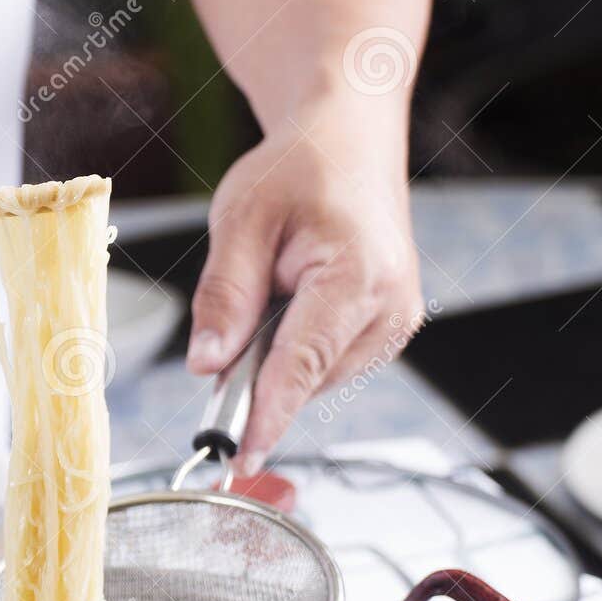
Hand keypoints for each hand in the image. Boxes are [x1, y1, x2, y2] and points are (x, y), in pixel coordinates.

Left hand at [186, 104, 424, 471]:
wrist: (349, 141)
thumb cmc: (299, 168)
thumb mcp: (241, 220)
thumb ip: (224, 297)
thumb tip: (206, 367)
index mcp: (357, 276)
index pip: (301, 365)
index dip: (265, 416)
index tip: (239, 459)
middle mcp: (389, 308)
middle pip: (304, 378)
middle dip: (257, 370)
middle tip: (237, 314)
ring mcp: (395, 323)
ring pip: (313, 378)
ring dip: (276, 355)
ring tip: (277, 285)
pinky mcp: (388, 331)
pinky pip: (325, 364)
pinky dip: (296, 348)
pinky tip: (294, 301)